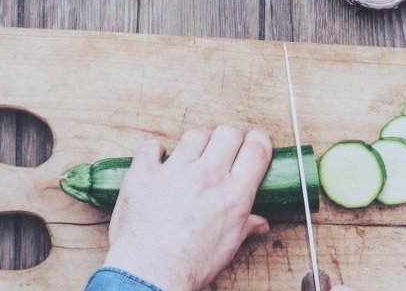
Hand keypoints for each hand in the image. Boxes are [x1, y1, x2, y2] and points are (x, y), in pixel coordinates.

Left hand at [101, 126, 272, 290]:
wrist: (151, 273)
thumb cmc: (189, 265)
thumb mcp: (227, 247)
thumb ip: (245, 227)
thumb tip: (259, 223)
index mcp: (233, 194)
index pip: (257, 149)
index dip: (258, 141)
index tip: (252, 144)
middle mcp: (208, 176)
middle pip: (227, 133)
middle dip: (227, 140)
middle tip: (220, 153)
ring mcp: (176, 171)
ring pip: (193, 136)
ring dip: (194, 145)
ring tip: (189, 161)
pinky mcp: (146, 173)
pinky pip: (150, 147)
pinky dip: (154, 152)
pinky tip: (157, 161)